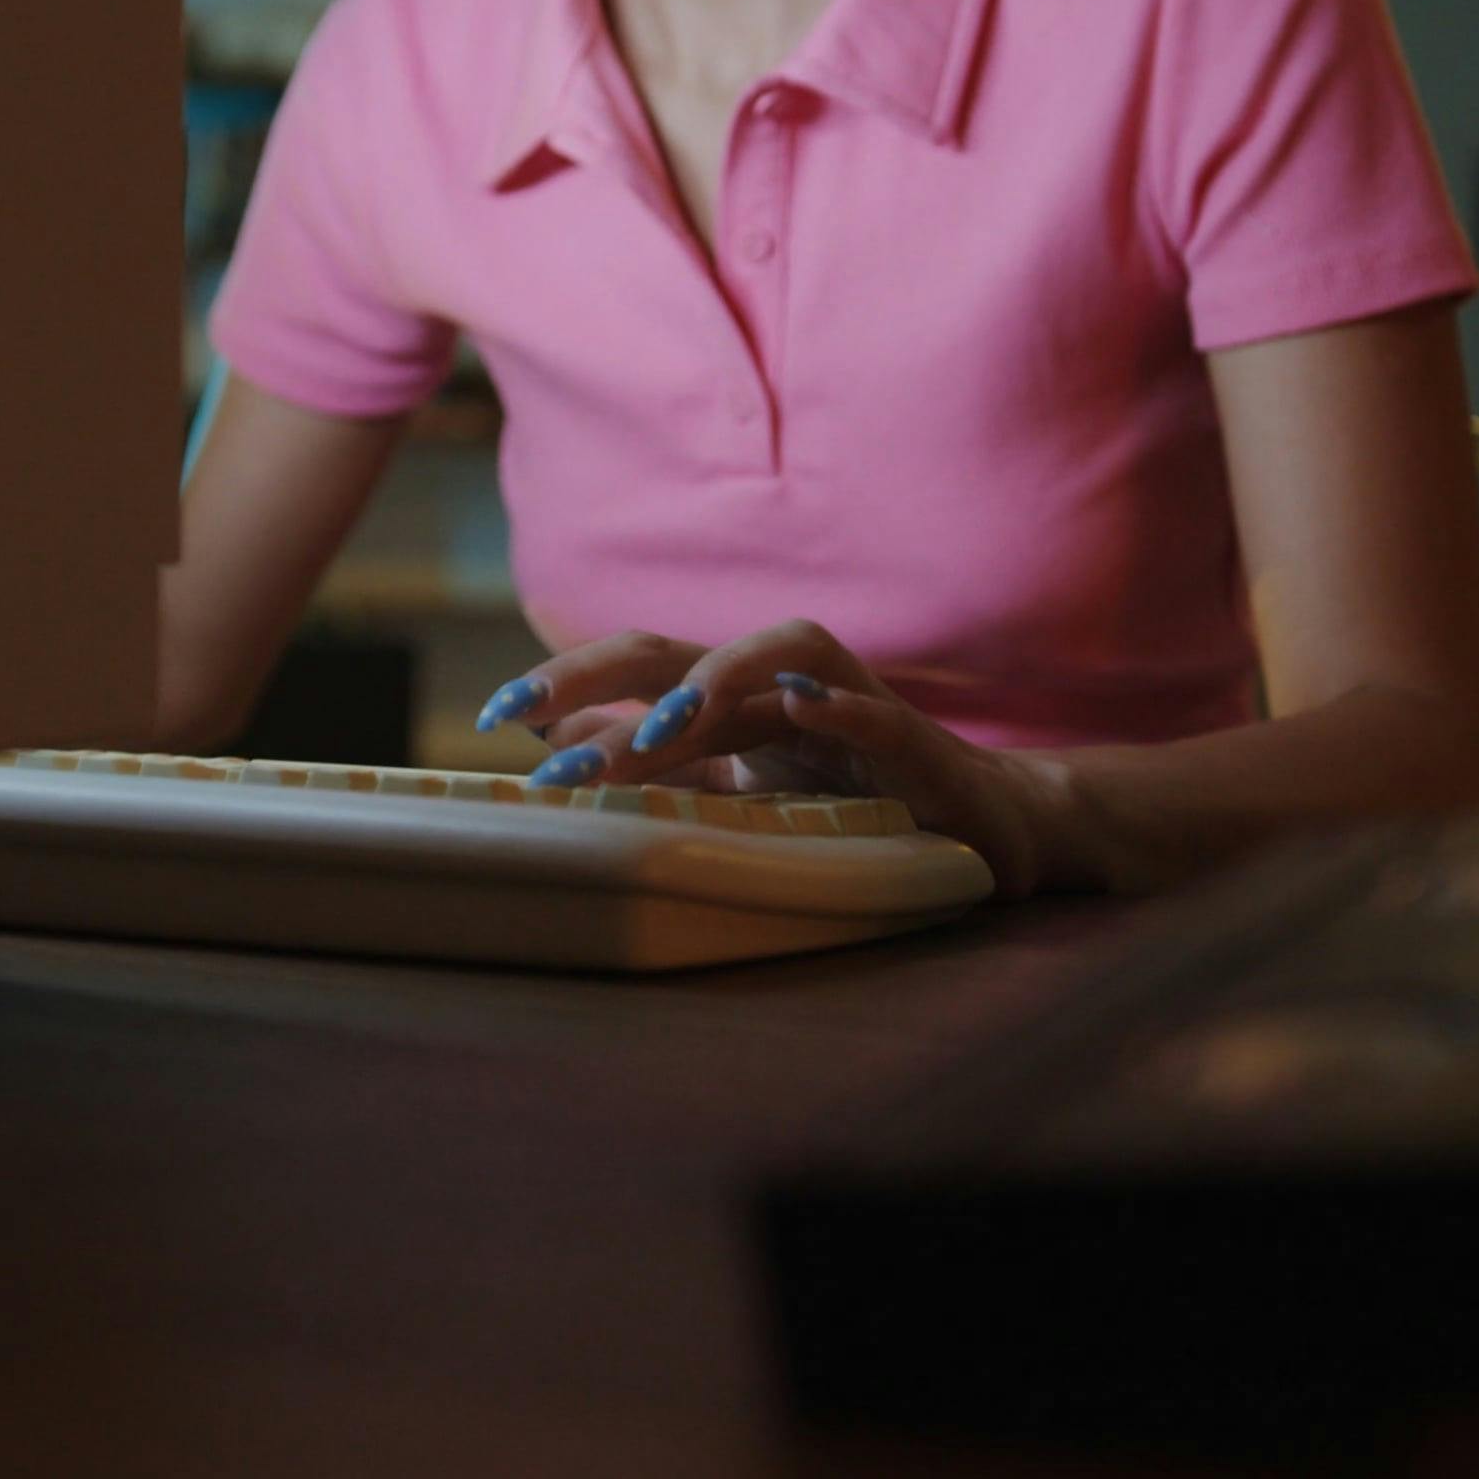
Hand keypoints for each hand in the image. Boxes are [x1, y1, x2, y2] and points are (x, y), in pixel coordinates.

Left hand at [472, 621, 1065, 895]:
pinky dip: (841, 702)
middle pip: (679, 650)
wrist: (984, 828)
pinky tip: (803, 704)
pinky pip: (877, 711)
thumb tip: (558, 756)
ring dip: (714, 682)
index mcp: (733, 703)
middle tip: (520, 712)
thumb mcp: (745, 796)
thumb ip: (668, 772)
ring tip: (658, 724)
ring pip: (776, 662)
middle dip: (597, 672)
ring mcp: (849, 704)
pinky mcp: (913, 743)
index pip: (636, 674)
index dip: (566, 686)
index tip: (494, 719)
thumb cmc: (857, 805)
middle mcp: (780, 688)